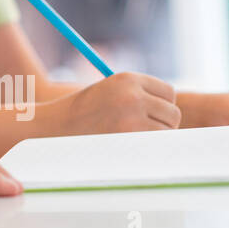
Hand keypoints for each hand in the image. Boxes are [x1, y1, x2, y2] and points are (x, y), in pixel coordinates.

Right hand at [41, 71, 179, 135]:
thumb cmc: (83, 112)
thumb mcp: (110, 92)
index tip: (149, 113)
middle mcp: (133, 95)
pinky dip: (147, 148)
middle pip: (173, 112)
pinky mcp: (130, 137)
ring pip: (167, 131)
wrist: (55, 127)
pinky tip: (127, 146)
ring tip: (130, 137)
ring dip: (154, 137)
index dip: (161, 104)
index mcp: (128, 79)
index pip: (168, 92)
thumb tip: (172, 111)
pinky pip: (155, 145)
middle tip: (142, 129)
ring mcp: (133, 117)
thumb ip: (139, 95)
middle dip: (162, 123)